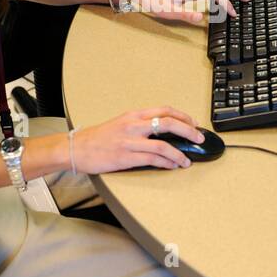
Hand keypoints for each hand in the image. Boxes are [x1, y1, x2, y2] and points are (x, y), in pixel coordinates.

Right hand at [72, 108, 203, 171]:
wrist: (77, 148)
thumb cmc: (98, 138)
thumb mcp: (121, 123)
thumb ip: (140, 125)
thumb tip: (163, 132)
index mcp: (133, 115)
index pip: (164, 110)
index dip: (183, 116)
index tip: (194, 123)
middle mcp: (133, 125)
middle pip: (168, 123)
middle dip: (188, 131)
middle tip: (199, 138)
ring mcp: (130, 141)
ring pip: (163, 144)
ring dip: (179, 154)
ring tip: (187, 160)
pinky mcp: (126, 157)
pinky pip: (153, 159)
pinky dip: (166, 163)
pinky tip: (172, 166)